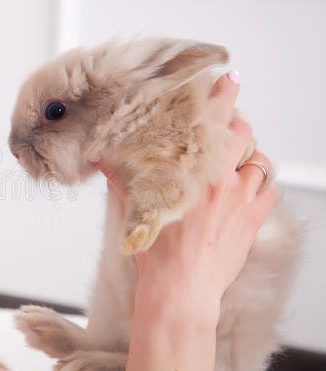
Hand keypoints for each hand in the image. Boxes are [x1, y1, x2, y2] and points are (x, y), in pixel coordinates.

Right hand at [98, 73, 278, 318]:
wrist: (180, 291)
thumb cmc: (157, 255)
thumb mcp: (135, 209)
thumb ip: (121, 177)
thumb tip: (101, 157)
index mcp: (194, 174)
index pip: (214, 123)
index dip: (223, 97)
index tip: (228, 79)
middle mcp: (223, 182)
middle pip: (242, 136)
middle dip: (236, 124)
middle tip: (227, 122)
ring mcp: (243, 200)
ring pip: (258, 161)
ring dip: (248, 154)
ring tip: (236, 157)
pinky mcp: (254, 220)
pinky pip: (268, 189)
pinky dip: (260, 181)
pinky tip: (248, 184)